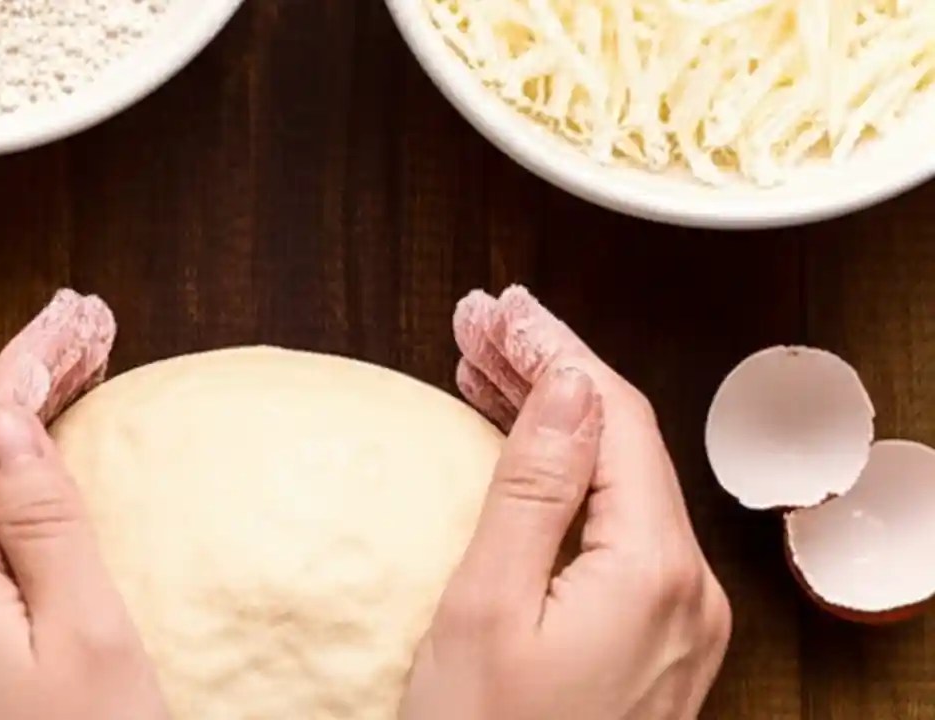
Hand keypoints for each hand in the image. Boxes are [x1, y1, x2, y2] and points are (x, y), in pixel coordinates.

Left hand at [0, 294, 168, 719]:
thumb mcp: (88, 634)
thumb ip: (41, 521)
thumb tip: (5, 416)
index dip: (22, 361)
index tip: (75, 314)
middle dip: (21, 377)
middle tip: (90, 326)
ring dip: (13, 423)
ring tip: (76, 368)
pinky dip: (3, 485)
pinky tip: (39, 464)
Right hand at [402, 287, 730, 718]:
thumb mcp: (488, 603)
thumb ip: (537, 486)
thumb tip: (569, 381)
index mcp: (655, 570)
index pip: (613, 419)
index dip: (554, 351)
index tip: (497, 308)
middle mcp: (688, 590)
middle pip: (620, 445)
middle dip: (548, 374)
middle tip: (477, 324)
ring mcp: (678, 620)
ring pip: (618, 485)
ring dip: (552, 422)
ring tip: (483, 368)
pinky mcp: (653, 642)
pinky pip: (615, 532)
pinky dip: (565, 483)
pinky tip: (521, 451)